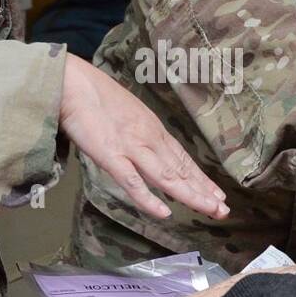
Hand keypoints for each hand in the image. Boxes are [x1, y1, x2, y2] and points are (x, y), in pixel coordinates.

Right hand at [59, 54, 229, 222]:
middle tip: (223, 210)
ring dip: (190, 195)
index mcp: (152, 129)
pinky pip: (133, 181)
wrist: (72, 83)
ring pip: (167, 176)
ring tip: (210, 210)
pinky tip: (164, 213)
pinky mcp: (111, 155)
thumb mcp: (127, 113)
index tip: (216, 194)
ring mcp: (131, 147)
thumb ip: (139, 132)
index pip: (182, 159)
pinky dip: (149, 199)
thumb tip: (146, 146)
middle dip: (203, 191)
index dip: (200, 179)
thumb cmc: (94, 97)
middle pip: (181, 169)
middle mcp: (149, 138)